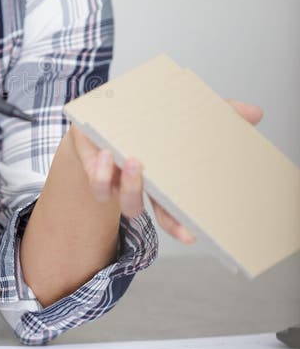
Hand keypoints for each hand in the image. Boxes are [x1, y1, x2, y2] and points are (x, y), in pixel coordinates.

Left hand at [70, 98, 262, 242]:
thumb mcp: (185, 112)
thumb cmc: (143, 120)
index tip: (191, 235)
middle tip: (170, 192)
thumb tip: (254, 112)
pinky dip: (103, 174)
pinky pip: (98, 183)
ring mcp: (115, 179)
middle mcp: (137, 185)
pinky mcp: (95, 167)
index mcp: (159, 179)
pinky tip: (107, 155)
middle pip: (148, 211)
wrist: (99, 114)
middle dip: (157, 214)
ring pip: (124, 201)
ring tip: (133, 160)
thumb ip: (219, 113)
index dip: (180, 225)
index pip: (172, 210)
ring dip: (130, 185)